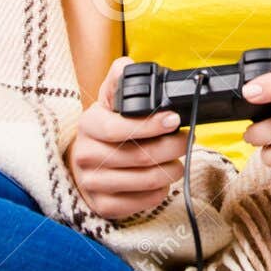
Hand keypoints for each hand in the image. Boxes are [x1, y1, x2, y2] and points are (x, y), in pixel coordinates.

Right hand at [65, 57, 189, 219]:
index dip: (152, 125)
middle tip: (186, 140)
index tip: (175, 119)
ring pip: (146, 181)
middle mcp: (86, 156)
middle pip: (140, 157)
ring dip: (171, 170)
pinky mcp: (102, 206)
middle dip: (172, 147)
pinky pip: (143, 202)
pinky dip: (160, 191)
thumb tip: (127, 64)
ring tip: (176, 160)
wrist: (84, 163)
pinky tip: (161, 180)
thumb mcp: (108, 102)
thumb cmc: (105, 130)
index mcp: (89, 125)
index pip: (120, 128)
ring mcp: (92, 184)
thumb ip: (120, 80)